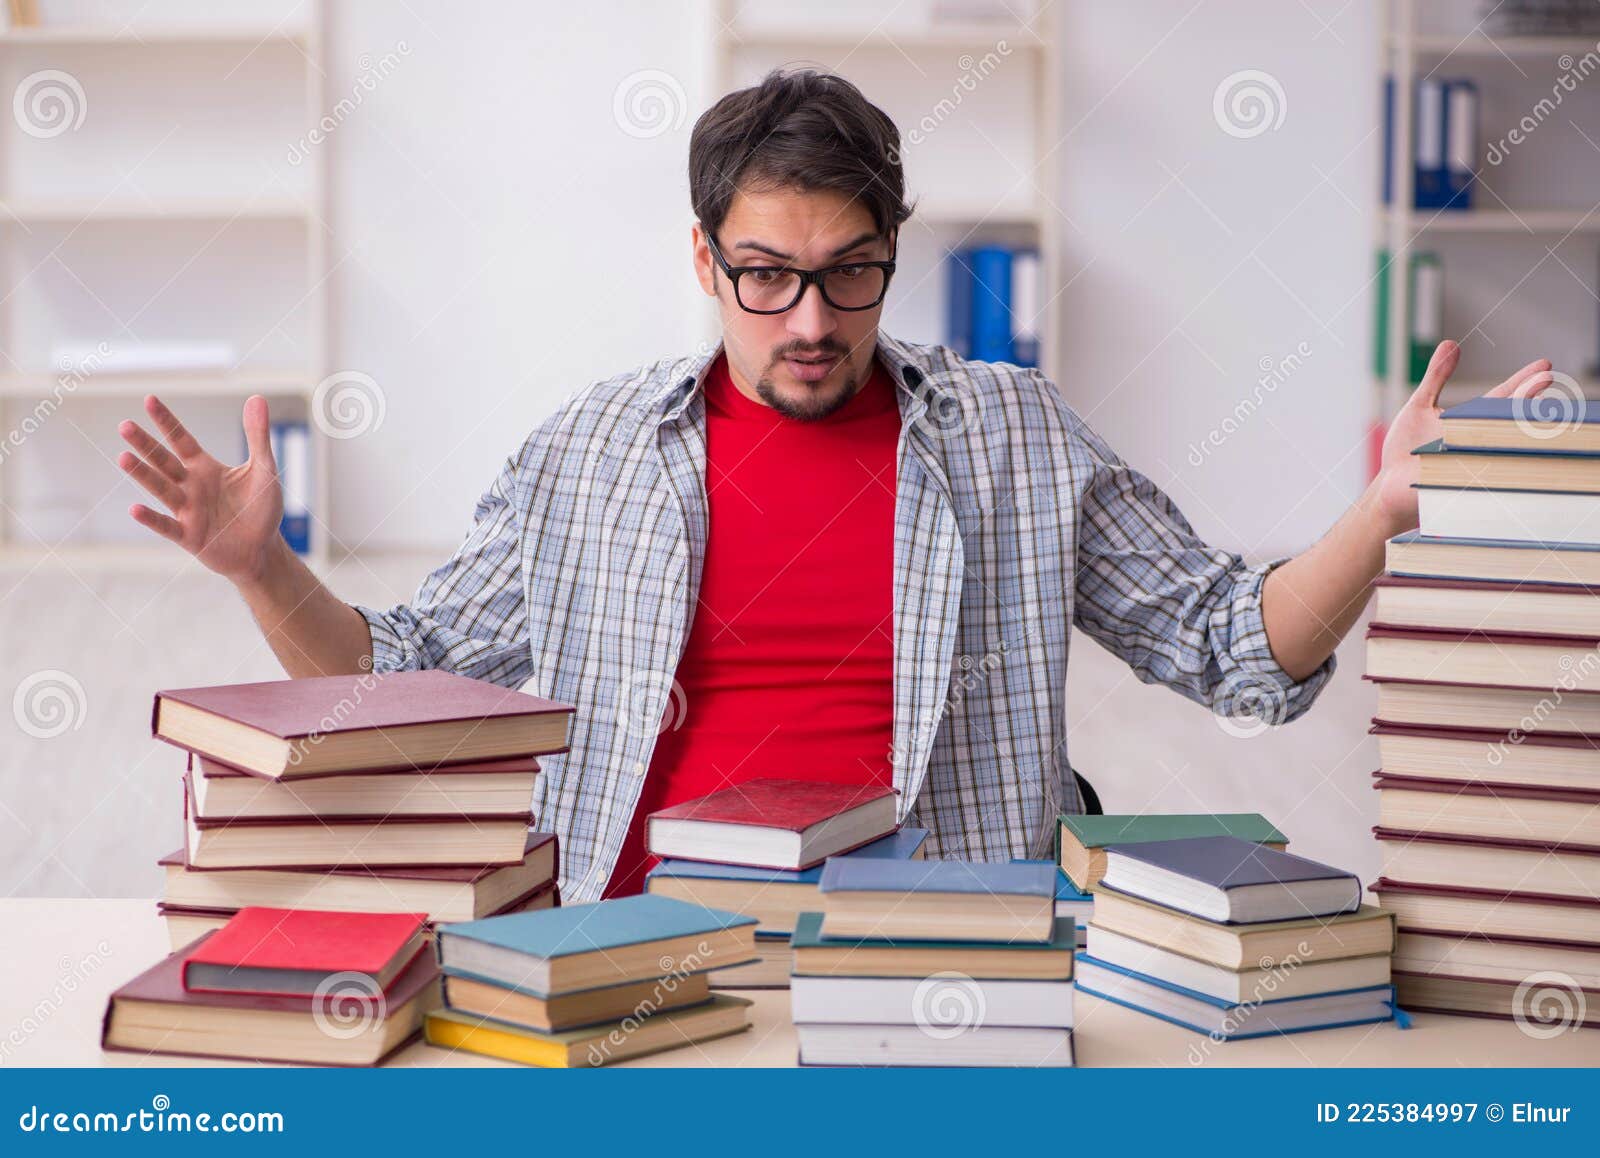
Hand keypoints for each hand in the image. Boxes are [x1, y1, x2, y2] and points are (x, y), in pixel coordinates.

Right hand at [118, 394, 284, 582]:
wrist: (262, 549)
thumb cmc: (261, 509)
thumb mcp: (264, 469)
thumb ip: (258, 436)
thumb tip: (256, 397)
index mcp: (205, 468)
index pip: (181, 439)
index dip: (166, 421)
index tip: (149, 399)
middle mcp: (190, 487)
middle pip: (163, 461)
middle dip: (146, 444)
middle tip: (124, 425)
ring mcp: (187, 511)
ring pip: (161, 489)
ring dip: (143, 475)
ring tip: (123, 457)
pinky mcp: (190, 536)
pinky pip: (167, 527)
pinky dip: (152, 520)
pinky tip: (135, 509)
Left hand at [1371, 340, 1555, 534]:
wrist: (1389, 489)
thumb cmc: (1405, 450)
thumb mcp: (1419, 407)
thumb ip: (1436, 378)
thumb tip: (1450, 344)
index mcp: (1471, 422)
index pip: (1501, 399)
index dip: (1522, 383)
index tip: (1544, 366)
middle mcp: (1478, 442)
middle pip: (1505, 419)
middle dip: (1523, 401)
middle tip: (1544, 380)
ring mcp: (1472, 463)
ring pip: (1499, 446)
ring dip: (1513, 429)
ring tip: (1528, 408)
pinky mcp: (1458, 484)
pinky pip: (1480, 474)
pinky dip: (1491, 463)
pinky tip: (1504, 449)